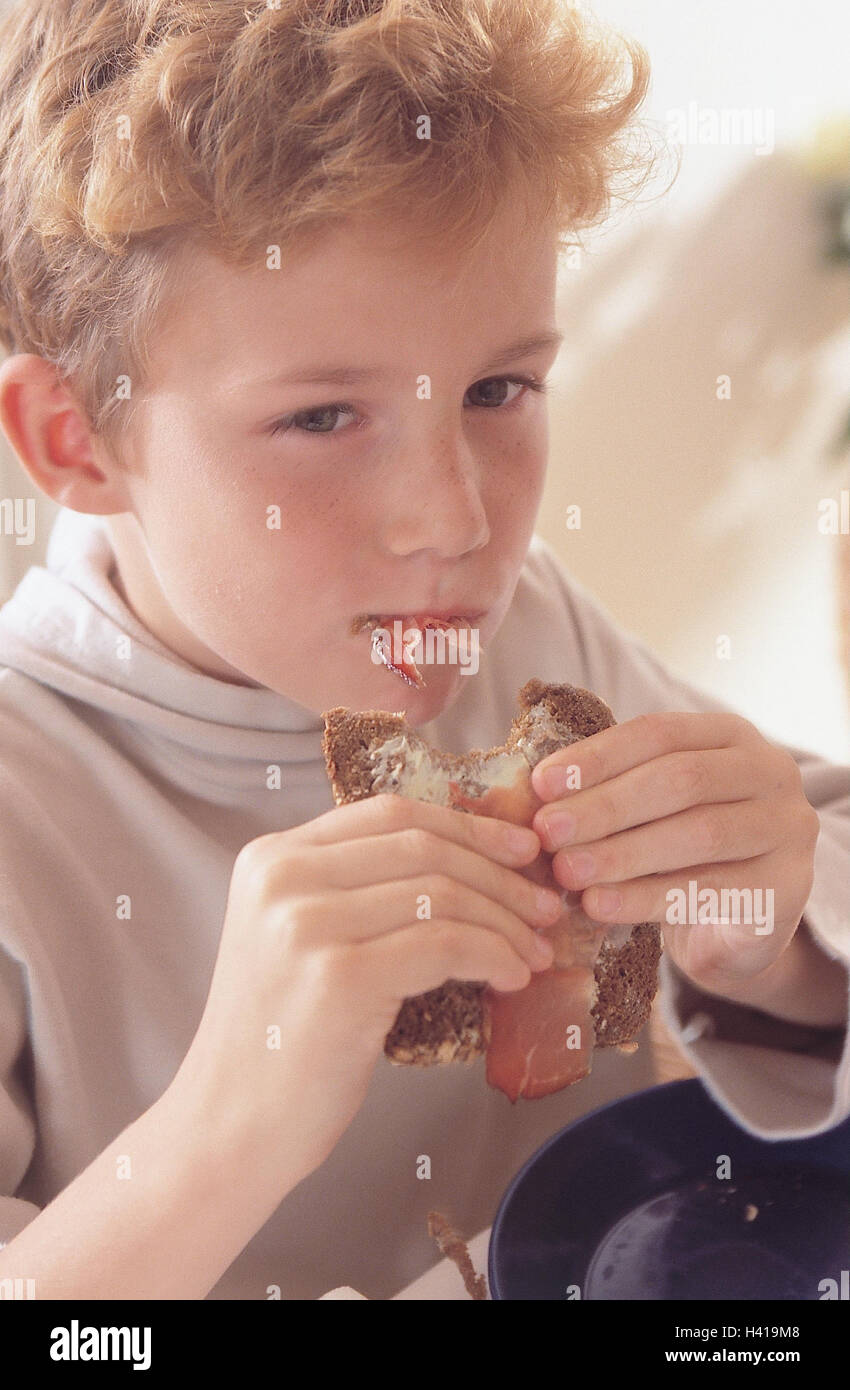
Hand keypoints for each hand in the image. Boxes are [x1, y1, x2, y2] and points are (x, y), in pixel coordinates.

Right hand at [176, 793, 559, 1189]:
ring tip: (535, 951)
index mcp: (271, 857)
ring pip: (442, 893)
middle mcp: (283, 877)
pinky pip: (445, 944)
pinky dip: (493, 955)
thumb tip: (468, 861)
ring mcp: (306, 924)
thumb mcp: (298, 938)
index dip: (467, 826)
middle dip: (500, 874)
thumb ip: (356, 890)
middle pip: (423, 846)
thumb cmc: (280, 1039)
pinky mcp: (339, 975)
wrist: (228, 1126)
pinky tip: (512, 977)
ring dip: (505, 921)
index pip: (390, 812)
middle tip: (545, 907)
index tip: (520, 850)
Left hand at [529, 712, 820, 997]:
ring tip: (566, 872)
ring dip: (621, 852)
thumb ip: (608, 791)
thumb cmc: (681, 856)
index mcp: (730, 735)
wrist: (738, 929)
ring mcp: (786, 827)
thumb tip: (533, 790)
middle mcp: (770, 771)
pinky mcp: (788, 886)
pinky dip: (646, 896)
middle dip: (604, 806)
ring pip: (697, 833)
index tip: (541, 784)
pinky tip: (600, 904)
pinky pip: (710, 889)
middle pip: (679, 780)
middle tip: (547, 832)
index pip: (659, 733)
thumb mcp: (649, 811)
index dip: (597, 757)